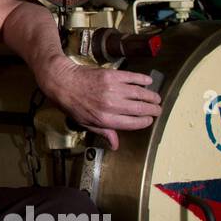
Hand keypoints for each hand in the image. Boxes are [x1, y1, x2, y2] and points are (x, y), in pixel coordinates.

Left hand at [39, 57, 161, 150]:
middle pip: (140, 109)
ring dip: (151, 96)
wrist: (63, 82)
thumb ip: (104, 132)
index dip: (144, 122)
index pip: (133, 123)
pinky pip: (133, 78)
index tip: (149, 120)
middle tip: (158, 109)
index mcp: (105, 119)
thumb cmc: (73, 105)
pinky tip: (149, 81)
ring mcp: (113, 89)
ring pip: (140, 93)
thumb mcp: (85, 123)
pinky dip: (143, 79)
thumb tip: (116, 145)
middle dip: (152, 110)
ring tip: (156, 98)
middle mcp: (111, 105)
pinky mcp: (112, 75)